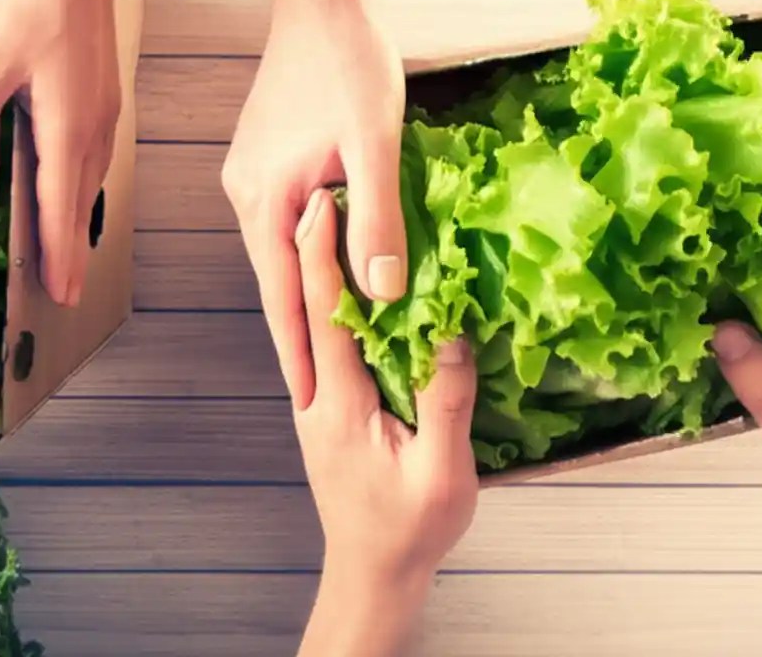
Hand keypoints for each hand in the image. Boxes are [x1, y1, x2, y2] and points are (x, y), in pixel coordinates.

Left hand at [0, 0, 122, 305]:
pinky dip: (77, 189)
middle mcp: (92, 131)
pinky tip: (66, 190)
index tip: (61, 293)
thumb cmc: (37, 5)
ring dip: (74, 221)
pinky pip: (90, 160)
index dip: (59, 254)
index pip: (60, 207)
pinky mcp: (101, 103)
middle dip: (72, 251)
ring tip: (65, 254)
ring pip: (87, 183)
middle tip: (65, 291)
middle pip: (80, 205)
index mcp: (66, 129)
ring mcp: (102, 117)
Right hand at [222, 0, 406, 409]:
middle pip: (275, 282)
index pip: (280, 299)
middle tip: (323, 388)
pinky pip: (287, 226)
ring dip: (306, 294)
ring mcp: (253, 178)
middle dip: (300, 333)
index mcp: (265, 201)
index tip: (306, 402)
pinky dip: (308, 257)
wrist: (322, 1)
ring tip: (332, 342)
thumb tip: (380, 293)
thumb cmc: (347, 61)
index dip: (297, 354)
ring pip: (282, 255)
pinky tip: (331, 270)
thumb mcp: (374, 143)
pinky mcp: (267, 161)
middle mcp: (248, 195)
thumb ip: (377, 221)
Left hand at [293, 189, 477, 656]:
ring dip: (323, 275)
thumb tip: (450, 333)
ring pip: (315, 328)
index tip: (321, 203)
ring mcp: (319, 406)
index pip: (325, 317)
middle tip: (324, 188)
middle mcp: (317, 398)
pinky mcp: (331, 414)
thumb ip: (445, 402)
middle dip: (313, 249)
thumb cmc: (410, 529)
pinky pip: (330, 349)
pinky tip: (357, 290)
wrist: (372, 572)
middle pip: (310, 311)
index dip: (321, 257)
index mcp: (339, 406)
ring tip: (335, 223)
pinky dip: (337, 309)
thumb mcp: (442, 472)